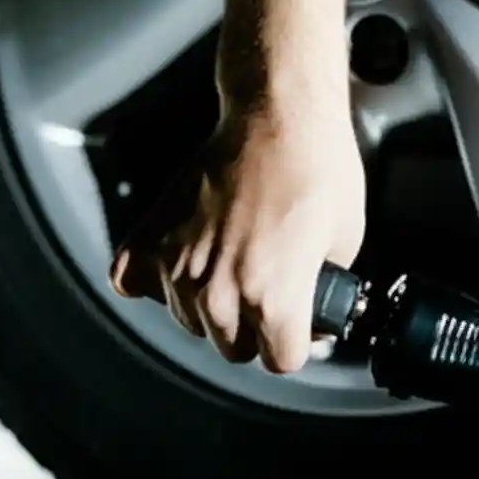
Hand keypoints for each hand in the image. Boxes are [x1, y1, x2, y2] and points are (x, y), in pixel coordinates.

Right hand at [110, 104, 365, 373]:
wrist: (278, 118)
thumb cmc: (316, 171)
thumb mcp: (345, 245)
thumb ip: (321, 294)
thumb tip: (313, 316)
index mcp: (272, 301)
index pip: (280, 360)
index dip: (295, 340)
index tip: (298, 324)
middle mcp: (220, 293)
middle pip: (233, 349)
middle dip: (253, 329)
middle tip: (266, 289)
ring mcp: (179, 267)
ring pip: (191, 321)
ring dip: (209, 305)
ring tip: (233, 261)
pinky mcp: (152, 237)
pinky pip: (133, 284)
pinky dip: (152, 280)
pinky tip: (182, 262)